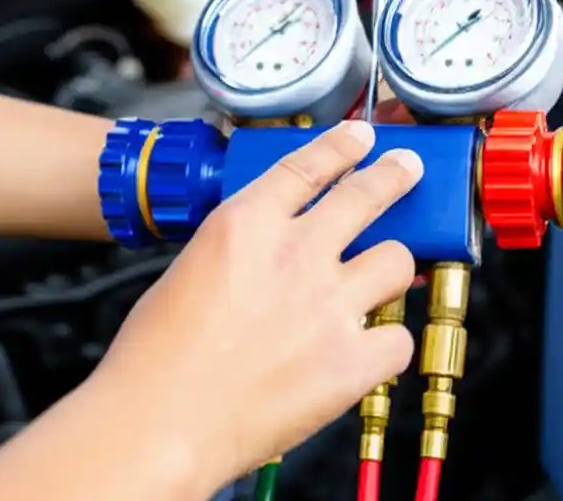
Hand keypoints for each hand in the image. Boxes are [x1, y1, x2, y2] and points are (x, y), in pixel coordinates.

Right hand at [89, 120, 422, 488]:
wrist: (160, 424)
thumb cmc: (156, 360)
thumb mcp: (188, 271)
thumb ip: (241, 250)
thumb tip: (269, 251)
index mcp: (247, 225)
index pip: (309, 165)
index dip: (342, 146)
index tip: (362, 138)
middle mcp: (296, 254)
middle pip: (367, 195)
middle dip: (394, 176)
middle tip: (407, 169)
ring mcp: (330, 304)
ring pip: (396, 259)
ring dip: (390, 267)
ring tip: (381, 278)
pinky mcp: (352, 359)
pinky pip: (398, 337)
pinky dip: (386, 343)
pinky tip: (368, 349)